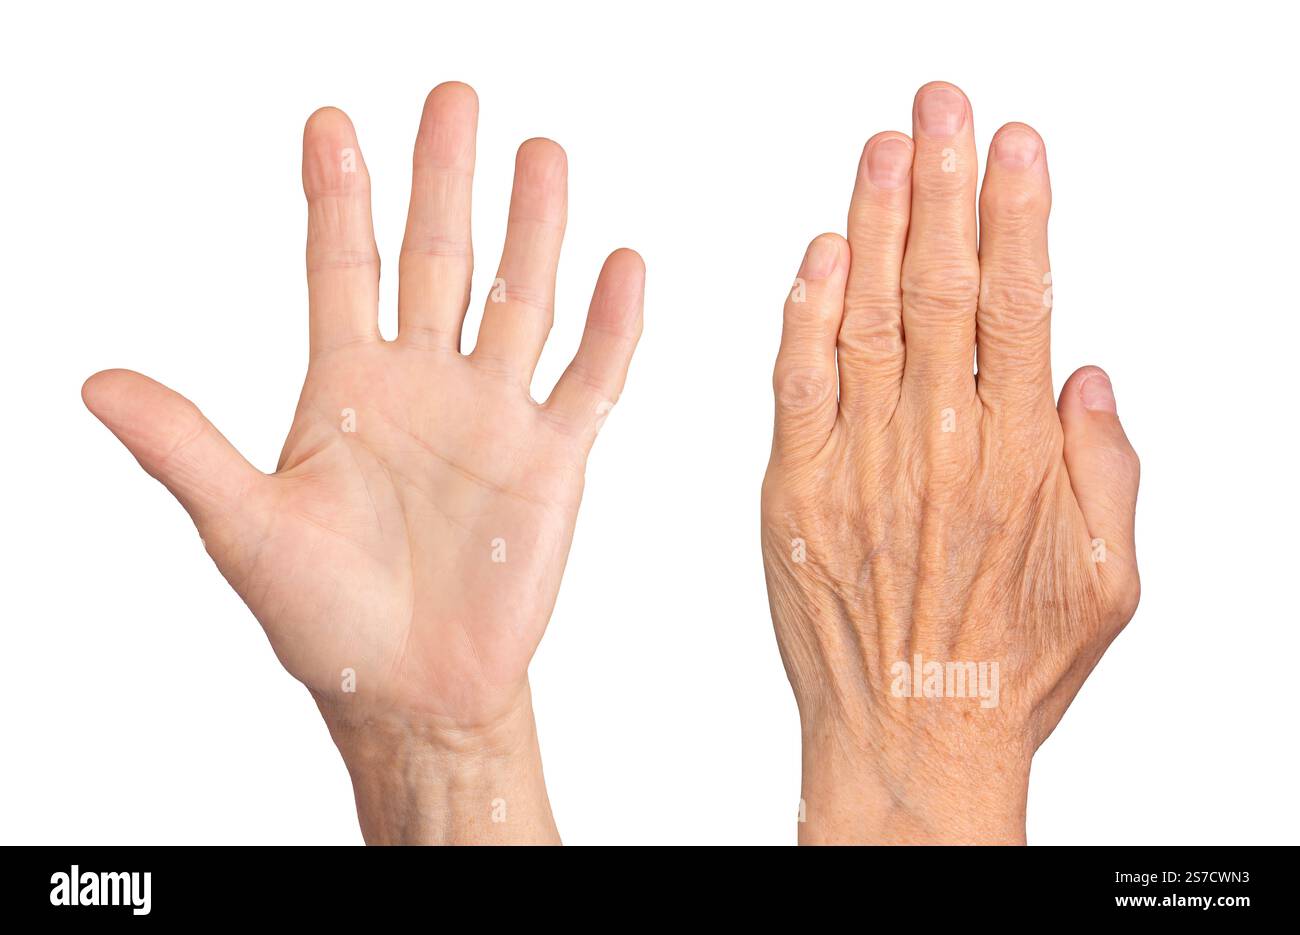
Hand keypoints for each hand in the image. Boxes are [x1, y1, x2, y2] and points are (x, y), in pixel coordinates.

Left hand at [83, 83, 643, 843]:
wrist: (412, 690)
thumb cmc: (324, 619)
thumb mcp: (243, 528)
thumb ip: (185, 448)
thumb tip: (93, 384)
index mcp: (346, 390)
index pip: (341, 269)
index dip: (336, 197)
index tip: (330, 120)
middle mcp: (424, 386)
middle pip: (439, 260)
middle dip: (444, 179)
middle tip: (452, 96)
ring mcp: (494, 418)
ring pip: (520, 301)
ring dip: (532, 229)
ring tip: (540, 152)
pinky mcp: (553, 461)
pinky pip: (589, 380)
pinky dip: (611, 326)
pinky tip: (621, 263)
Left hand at [761, 82, 1139, 843]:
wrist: (912, 739)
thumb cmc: (1008, 667)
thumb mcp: (1109, 583)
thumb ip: (1108, 470)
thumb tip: (1088, 374)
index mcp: (1020, 454)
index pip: (1020, 302)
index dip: (1017, 212)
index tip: (1013, 142)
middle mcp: (941, 443)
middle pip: (943, 285)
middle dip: (943, 183)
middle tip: (939, 104)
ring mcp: (861, 464)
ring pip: (868, 316)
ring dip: (874, 222)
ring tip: (883, 147)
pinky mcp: (795, 491)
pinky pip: (797, 385)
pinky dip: (805, 315)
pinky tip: (817, 253)